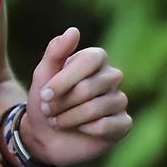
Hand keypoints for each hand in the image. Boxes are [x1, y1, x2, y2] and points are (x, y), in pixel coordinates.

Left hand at [22, 27, 130, 166]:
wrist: (45, 135)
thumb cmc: (45, 100)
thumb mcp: (43, 75)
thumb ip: (55, 52)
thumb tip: (74, 30)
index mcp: (95, 59)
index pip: (90, 60)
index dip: (64, 80)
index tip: (44, 94)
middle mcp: (112, 76)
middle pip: (88, 88)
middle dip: (62, 103)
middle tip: (49, 110)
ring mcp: (120, 100)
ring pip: (95, 109)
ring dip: (68, 118)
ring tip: (58, 121)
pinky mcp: (123, 123)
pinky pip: (107, 126)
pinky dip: (86, 130)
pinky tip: (80, 129)